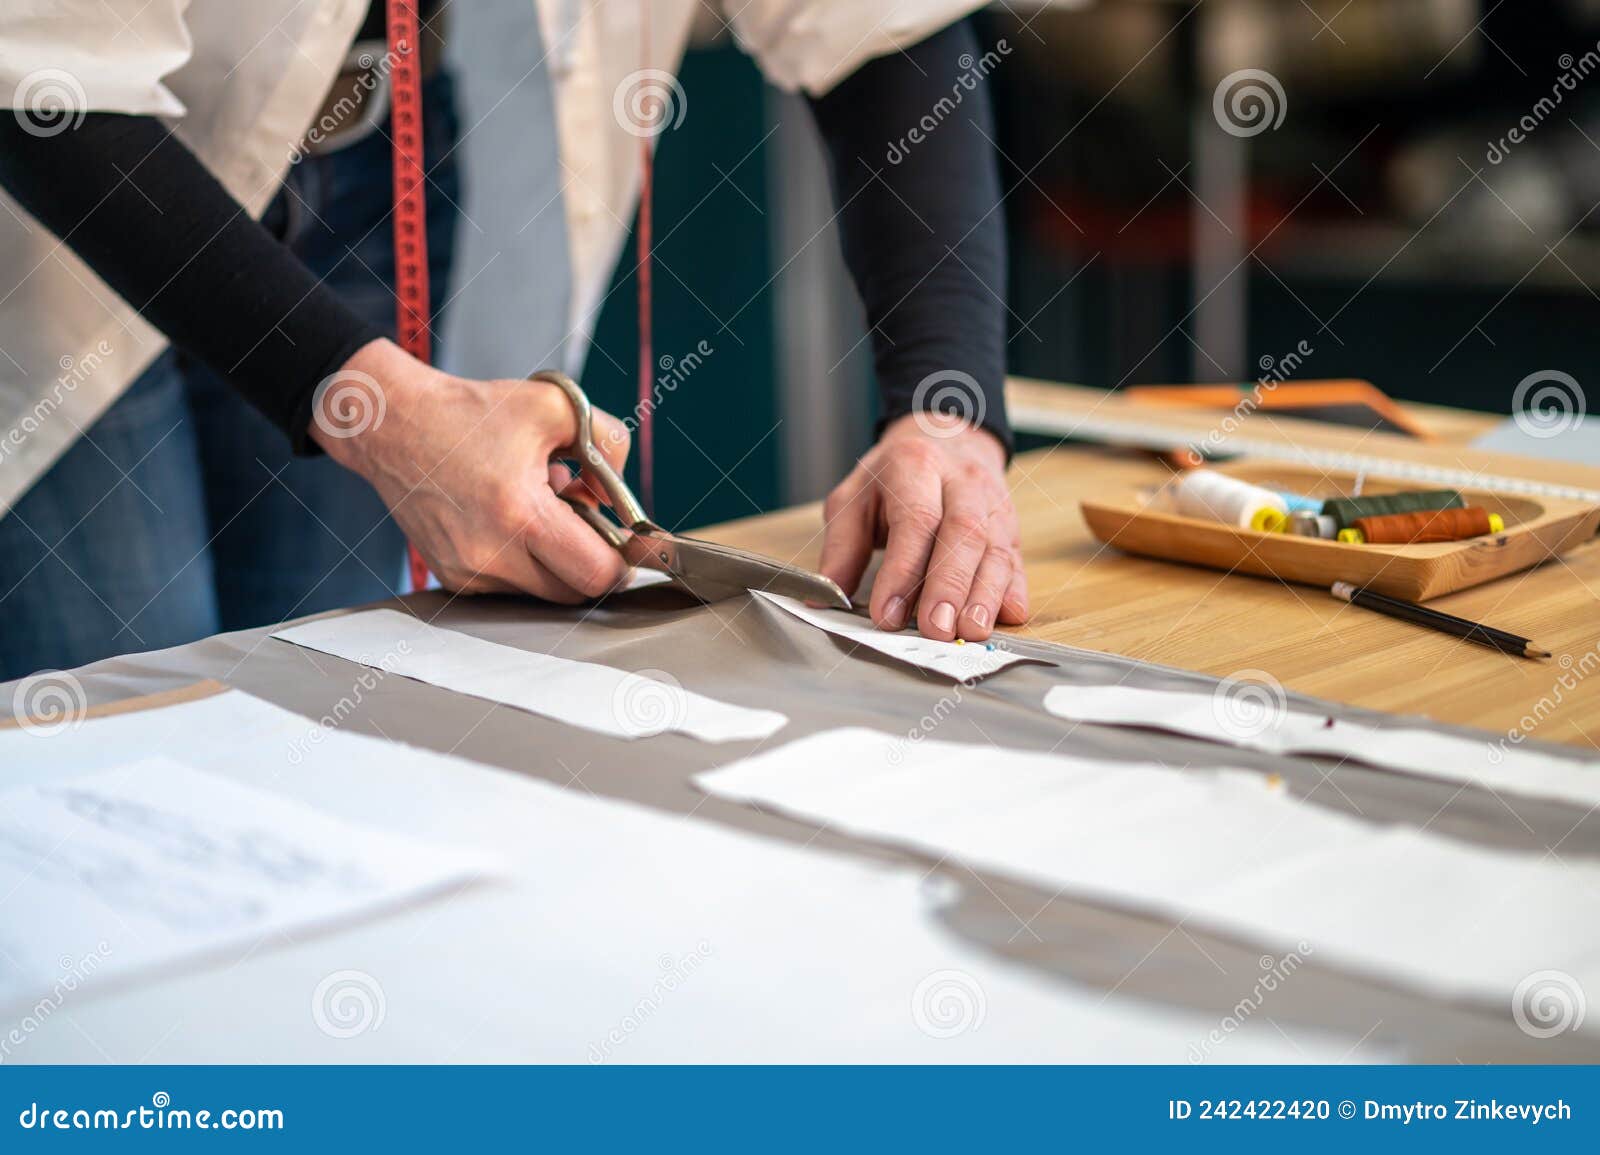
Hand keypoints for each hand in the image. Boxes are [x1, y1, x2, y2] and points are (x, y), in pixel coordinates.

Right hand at [311, 338, 630, 601]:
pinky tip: (513, 518)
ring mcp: (468, 572)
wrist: (393, 424)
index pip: (595, 573)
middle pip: (574, 592)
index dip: (621, 560)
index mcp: (519, 514)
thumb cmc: (470, 413)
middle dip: (590, 558)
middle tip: (582, 515)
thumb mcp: (555, 405)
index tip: (624, 539)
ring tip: (541, 509)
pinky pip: (512, 586)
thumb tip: (620, 494)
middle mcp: (490, 554)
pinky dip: (525, 560)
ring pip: (544, 592)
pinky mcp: (453, 578)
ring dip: (557, 560)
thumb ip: (610, 441)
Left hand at [818, 412, 1027, 640]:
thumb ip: (841, 548)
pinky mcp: (1010, 525)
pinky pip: (1016, 558)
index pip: (914, 520)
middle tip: (936, 629)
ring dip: (984, 594)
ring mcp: (992, 502)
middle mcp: (961, 481)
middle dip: (950, 586)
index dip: (902, 570)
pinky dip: (1014, 589)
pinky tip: (1008, 615)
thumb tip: (824, 597)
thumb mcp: (854, 499)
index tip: (887, 614)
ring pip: (996, 548)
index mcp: (914, 467)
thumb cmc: (893, 477)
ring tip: (970, 631)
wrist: (947, 439)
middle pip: (964, 533)